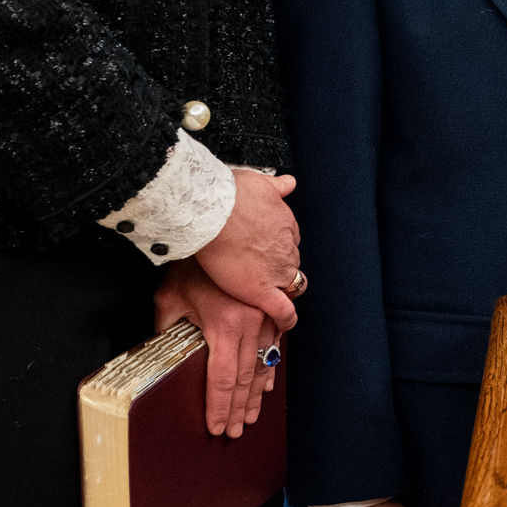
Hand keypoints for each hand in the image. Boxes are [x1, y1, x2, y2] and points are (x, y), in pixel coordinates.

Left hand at [154, 261, 278, 437]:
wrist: (222, 224)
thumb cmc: (193, 259)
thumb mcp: (169, 296)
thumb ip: (167, 329)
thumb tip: (162, 352)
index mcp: (223, 326)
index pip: (223, 378)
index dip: (220, 406)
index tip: (218, 427)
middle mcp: (249, 324)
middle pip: (246, 377)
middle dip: (240, 408)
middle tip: (236, 431)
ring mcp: (264, 316)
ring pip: (263, 364)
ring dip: (256, 393)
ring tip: (252, 415)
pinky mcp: (271, 307)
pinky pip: (274, 345)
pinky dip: (271, 367)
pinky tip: (267, 383)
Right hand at [193, 168, 300, 332]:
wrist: (215, 210)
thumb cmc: (231, 193)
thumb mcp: (260, 182)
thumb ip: (276, 185)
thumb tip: (287, 183)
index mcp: (285, 225)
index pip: (288, 243)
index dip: (279, 251)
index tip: (270, 254)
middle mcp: (285, 248)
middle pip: (290, 264)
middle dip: (280, 269)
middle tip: (265, 275)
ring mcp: (276, 270)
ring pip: (289, 285)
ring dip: (282, 291)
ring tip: (272, 300)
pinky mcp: (261, 290)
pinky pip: (281, 310)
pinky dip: (285, 319)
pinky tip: (282, 325)